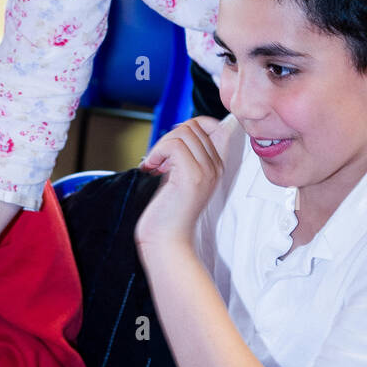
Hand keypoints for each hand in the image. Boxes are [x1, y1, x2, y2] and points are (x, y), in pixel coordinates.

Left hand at [135, 117, 222, 252]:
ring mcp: (206, 171)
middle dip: (168, 137)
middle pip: (192, 126)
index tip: (169, 145)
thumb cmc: (167, 213)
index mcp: (215, 166)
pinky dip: (158, 152)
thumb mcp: (178, 176)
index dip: (189, 125)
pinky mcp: (193, 176)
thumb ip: (182, 155)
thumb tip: (175, 130)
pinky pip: (174, 145)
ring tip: (154, 165)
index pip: (210, 125)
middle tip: (157, 160)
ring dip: (161, 146)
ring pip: (183, 132)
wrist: (166, 241)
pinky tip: (152, 168)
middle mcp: (215, 167)